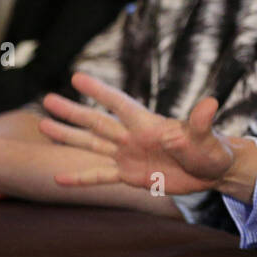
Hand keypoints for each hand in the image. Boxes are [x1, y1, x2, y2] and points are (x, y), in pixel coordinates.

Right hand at [39, 72, 237, 195]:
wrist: (212, 172)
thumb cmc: (212, 150)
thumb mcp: (207, 138)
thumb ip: (201, 123)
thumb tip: (211, 103)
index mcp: (149, 124)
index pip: (120, 104)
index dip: (100, 92)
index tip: (77, 77)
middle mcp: (133, 137)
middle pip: (97, 122)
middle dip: (73, 112)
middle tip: (47, 98)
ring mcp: (129, 156)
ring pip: (92, 144)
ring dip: (69, 136)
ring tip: (43, 125)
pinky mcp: (130, 176)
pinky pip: (99, 176)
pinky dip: (80, 178)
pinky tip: (58, 179)